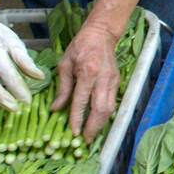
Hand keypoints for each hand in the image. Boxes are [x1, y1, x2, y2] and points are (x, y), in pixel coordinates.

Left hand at [52, 20, 120, 142]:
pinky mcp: (117, 82)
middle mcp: (102, 78)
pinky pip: (112, 102)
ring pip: (110, 108)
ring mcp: (112, 81)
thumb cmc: (80, 47)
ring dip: (101, 124)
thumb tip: (56, 108)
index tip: (74, 132)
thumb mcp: (65, 64)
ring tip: (92, 134)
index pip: (82, 101)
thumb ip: (62, 88)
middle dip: (94, 127)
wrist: (101, 34)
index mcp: (87, 72)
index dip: (77, 118)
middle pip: (101, 109)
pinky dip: (105, 115)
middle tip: (86, 140)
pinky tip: (98, 121)